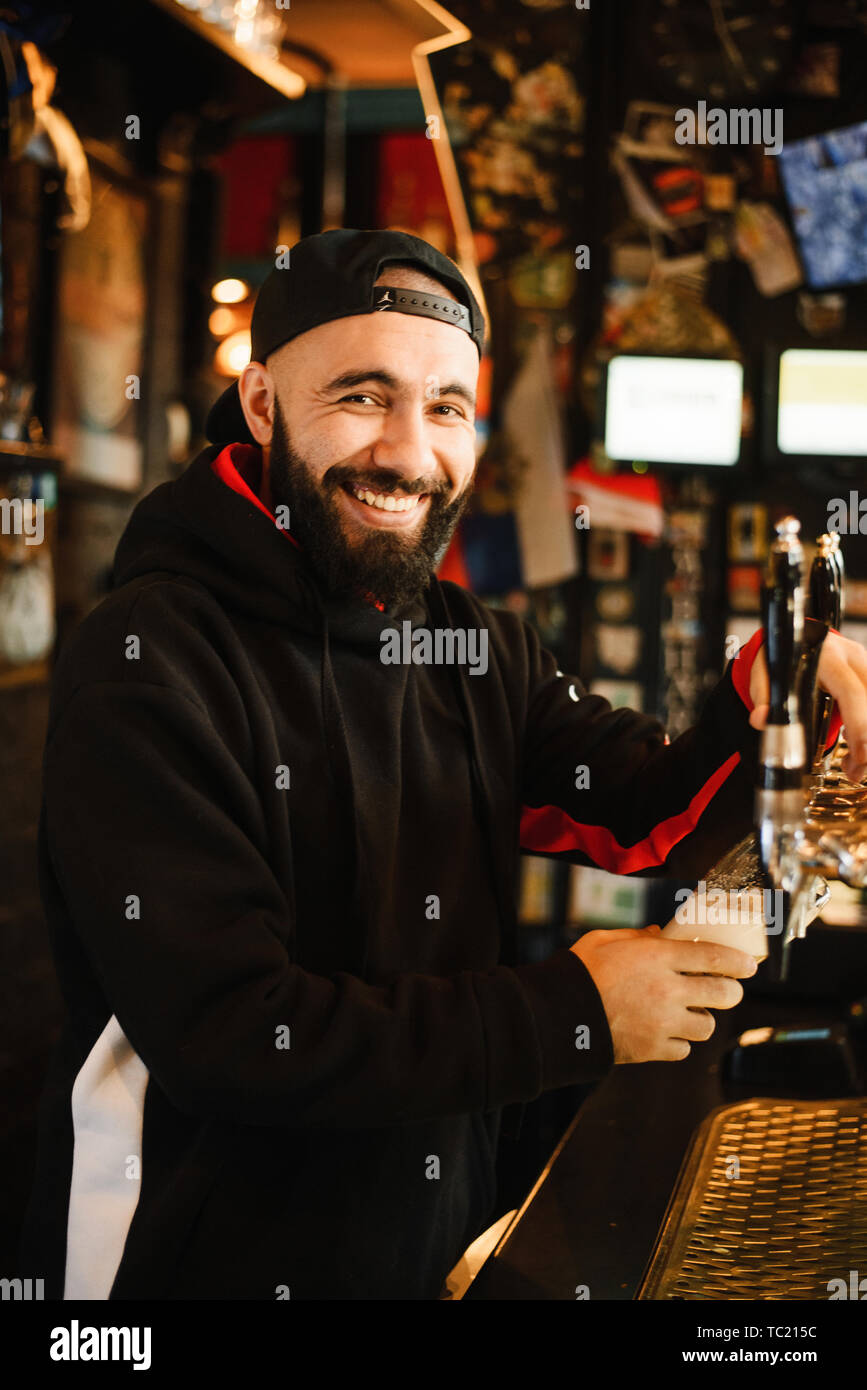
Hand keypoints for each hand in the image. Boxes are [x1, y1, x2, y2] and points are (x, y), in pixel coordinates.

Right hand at [570, 925, 756, 1063]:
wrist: (560, 1015)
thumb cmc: (580, 972)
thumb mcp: (605, 941)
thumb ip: (636, 937)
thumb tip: (658, 935)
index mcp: (658, 958)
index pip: (714, 958)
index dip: (738, 962)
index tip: (749, 966)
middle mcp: (668, 990)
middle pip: (723, 994)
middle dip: (730, 992)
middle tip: (725, 990)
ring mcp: (663, 1022)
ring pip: (707, 1025)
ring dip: (702, 1019)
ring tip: (690, 1014)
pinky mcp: (653, 1048)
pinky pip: (684, 1049)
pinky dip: (679, 1042)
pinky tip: (668, 1033)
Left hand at [748, 631, 866, 781]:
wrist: (790, 636)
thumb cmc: (777, 658)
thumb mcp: (764, 676)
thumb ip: (763, 698)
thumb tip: (760, 721)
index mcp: (826, 657)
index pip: (851, 692)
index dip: (859, 726)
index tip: (859, 756)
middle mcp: (850, 656)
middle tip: (855, 771)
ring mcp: (863, 662)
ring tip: (854, 763)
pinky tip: (855, 742)